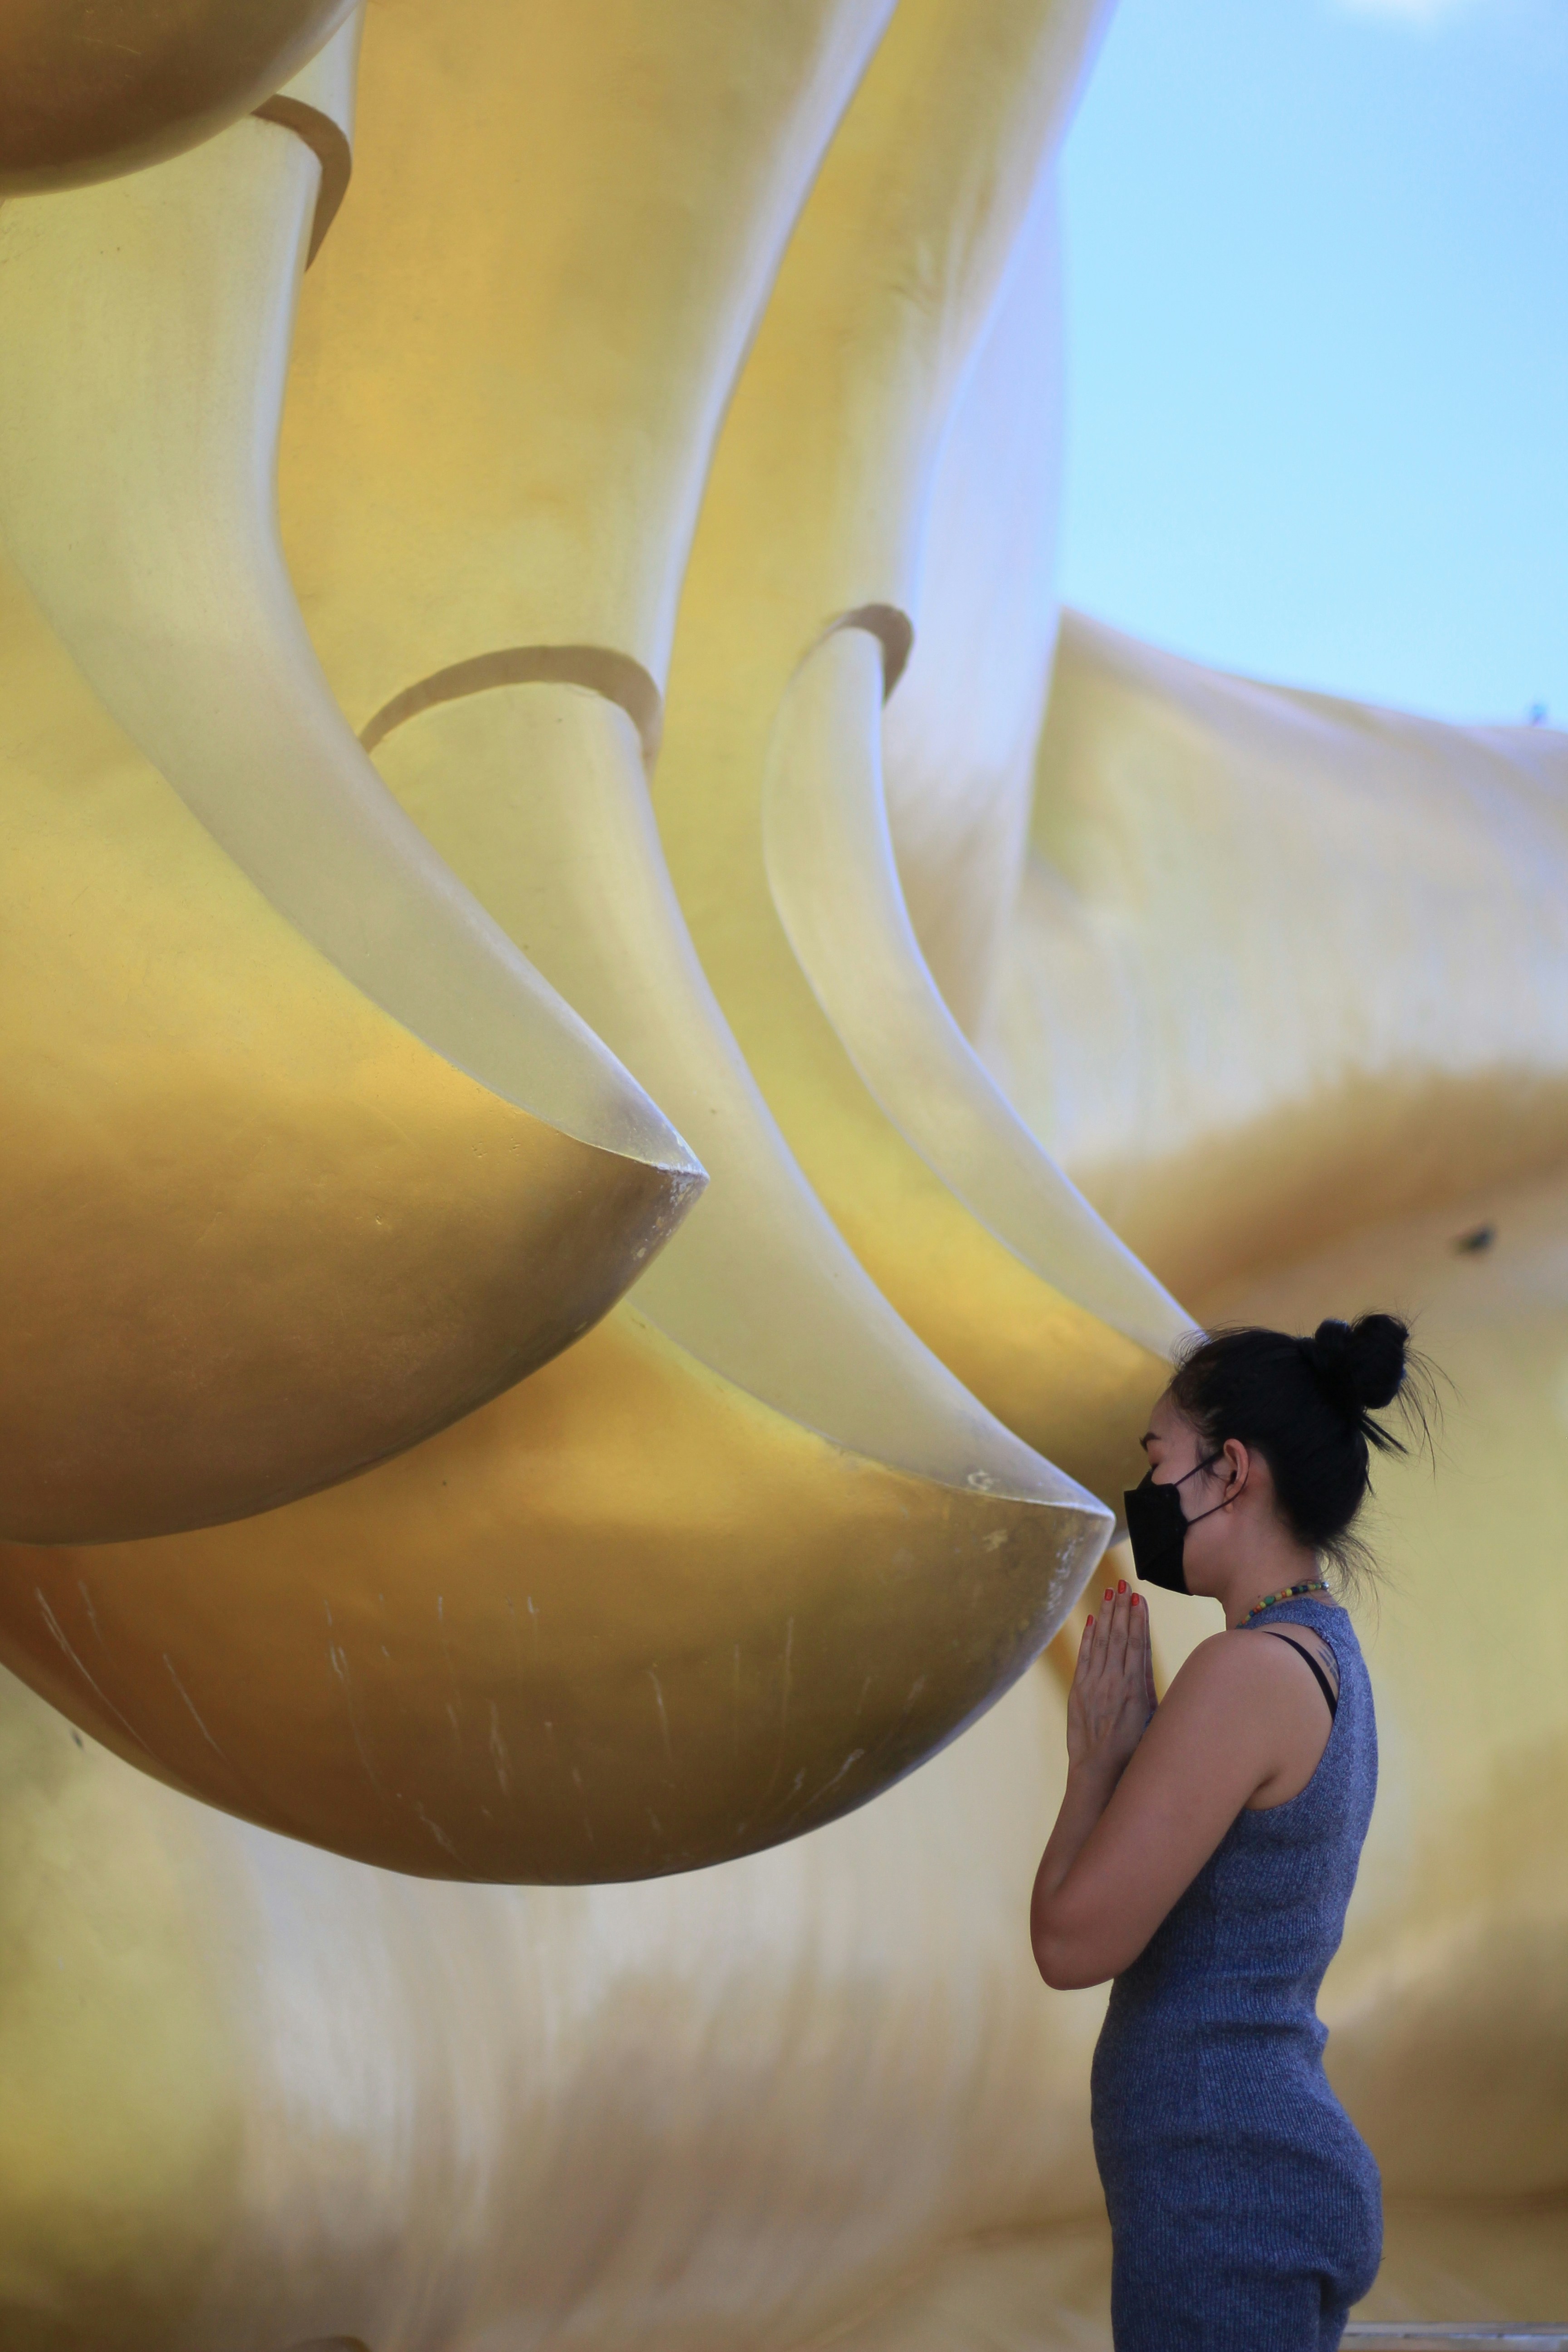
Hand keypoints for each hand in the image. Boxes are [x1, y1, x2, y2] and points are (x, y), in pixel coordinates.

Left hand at [1066, 1582, 1152, 1783]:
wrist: (1102, 1771)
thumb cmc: (1135, 1749)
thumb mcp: (1152, 1717)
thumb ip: (1148, 1686)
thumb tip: (1145, 1657)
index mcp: (1136, 1688)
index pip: (1137, 1644)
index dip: (1138, 1619)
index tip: (1139, 1598)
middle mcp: (1115, 1682)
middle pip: (1119, 1636)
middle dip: (1122, 1608)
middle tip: (1123, 1583)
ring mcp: (1095, 1685)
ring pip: (1102, 1642)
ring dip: (1106, 1616)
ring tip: (1110, 1593)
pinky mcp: (1079, 1691)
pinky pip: (1085, 1658)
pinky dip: (1088, 1637)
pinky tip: (1093, 1620)